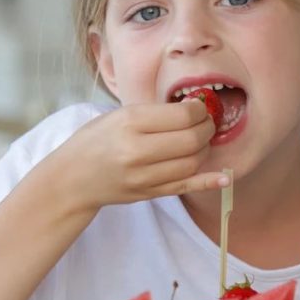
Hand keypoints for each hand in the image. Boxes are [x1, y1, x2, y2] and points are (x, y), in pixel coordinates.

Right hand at [52, 99, 229, 209]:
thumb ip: (154, 113)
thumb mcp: (118, 115)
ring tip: (201, 140)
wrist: (73, 178)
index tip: (200, 106)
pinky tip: (225, 177)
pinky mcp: (148, 194)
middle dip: (207, 128)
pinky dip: (209, 181)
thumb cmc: (96, 140)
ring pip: (192, 163)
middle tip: (207, 122)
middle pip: (191, 140)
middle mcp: (137, 151)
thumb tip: (194, 108)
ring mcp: (143, 176)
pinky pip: (185, 187)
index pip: (181, 115)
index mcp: (129, 123)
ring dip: (205, 149)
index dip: (200, 109)